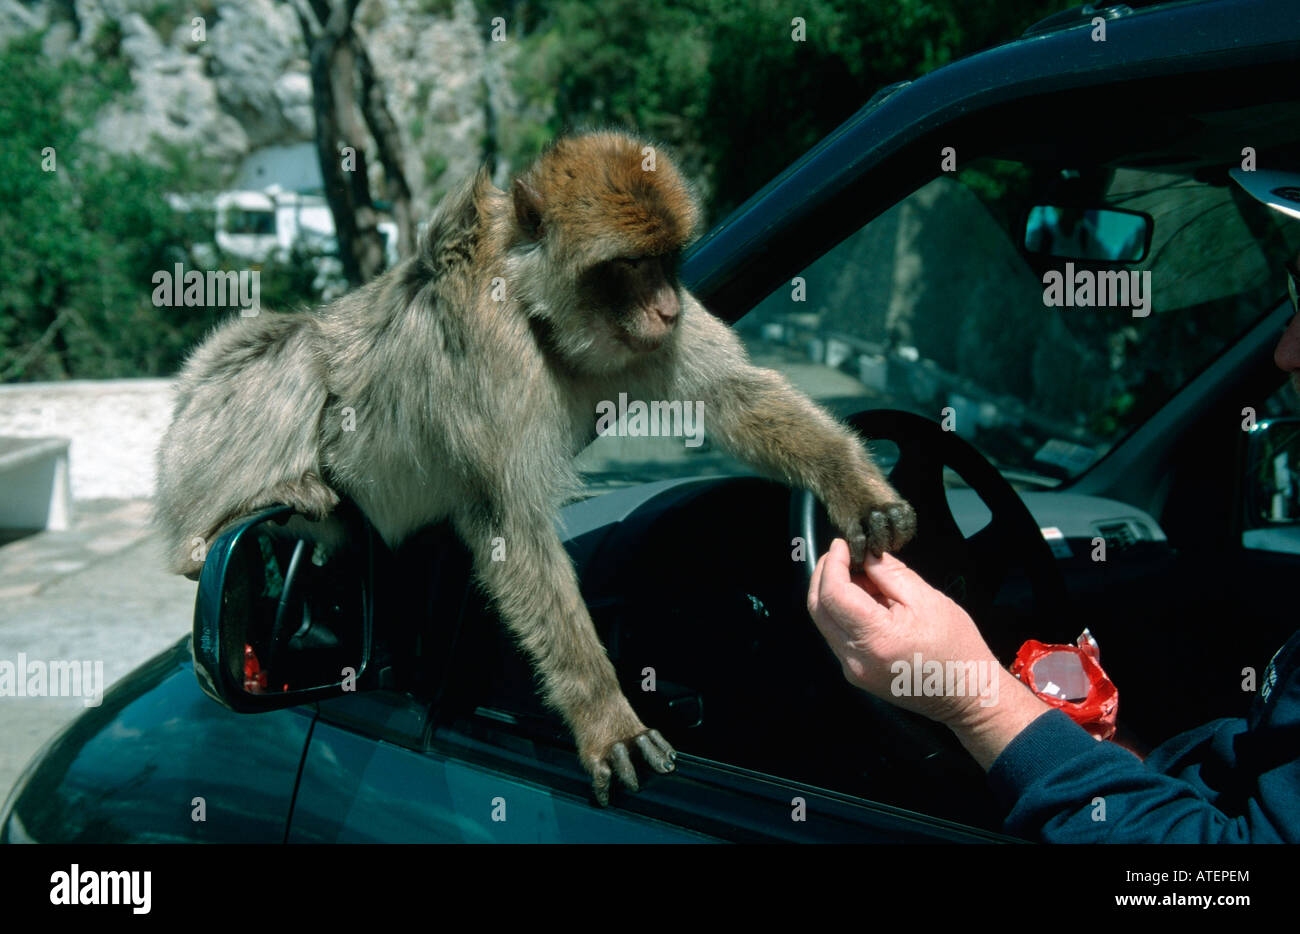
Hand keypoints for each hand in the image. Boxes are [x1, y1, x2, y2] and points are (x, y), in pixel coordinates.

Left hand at [807, 539, 1049, 768]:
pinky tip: (867, 601)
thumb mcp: (927, 599)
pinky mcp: (856, 674)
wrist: (967, 693)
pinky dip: (845, 613)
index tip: (842, 544)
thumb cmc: (956, 647)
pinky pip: (838, 636)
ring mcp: (853, 670)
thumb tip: (866, 554)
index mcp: (876, 638)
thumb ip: (890, 574)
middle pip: (818, 609)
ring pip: (825, 622)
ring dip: (835, 593)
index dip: (833, 564)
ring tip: (863, 577)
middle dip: (825, 575)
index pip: (833, 594)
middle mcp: (856, 659)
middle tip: (843, 554)